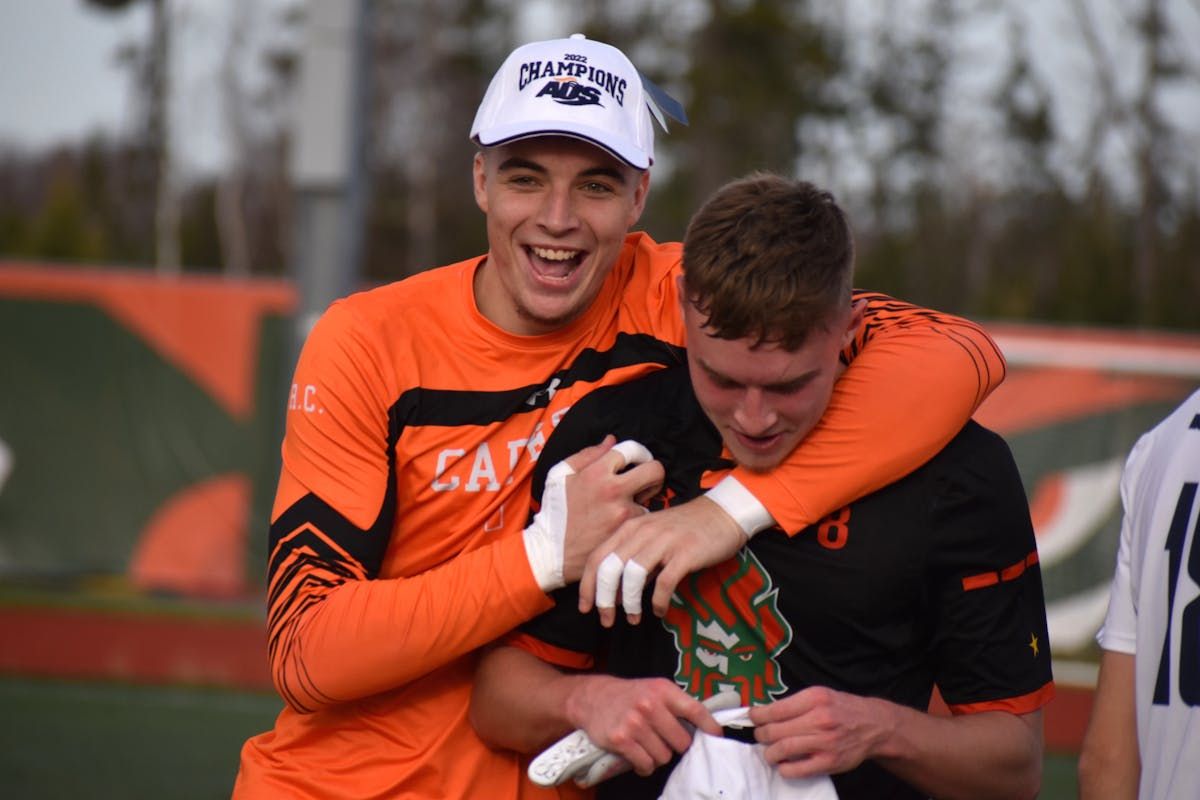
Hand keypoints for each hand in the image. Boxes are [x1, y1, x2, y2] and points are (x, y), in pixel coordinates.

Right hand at [524, 436, 665, 590]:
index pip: (632, 449)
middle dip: (654, 473)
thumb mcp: (560, 475)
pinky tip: (622, 524)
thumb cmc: (555, 511)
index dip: (640, 452)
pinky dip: (637, 520)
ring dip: (642, 501)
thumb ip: (588, 454)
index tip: (639, 460)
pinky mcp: (627, 532)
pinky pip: (644, 519)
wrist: (552, 552)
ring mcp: (623, 513)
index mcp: (596, 472)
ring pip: (651, 498)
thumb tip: (612, 440)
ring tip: (624, 508)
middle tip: (646, 481)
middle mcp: (613, 490)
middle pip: (656, 470)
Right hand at [565, 675, 720, 775]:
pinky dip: (644, 765)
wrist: (593, 698)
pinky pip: (646, 764)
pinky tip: (636, 754)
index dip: (709, 726)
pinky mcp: (621, 740)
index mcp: (662, 690)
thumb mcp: (654, 689)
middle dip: (675, 745)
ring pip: (664, 756)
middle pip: (681, 742)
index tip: (716, 737)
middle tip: (663, 738)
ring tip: (645, 743)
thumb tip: (705, 726)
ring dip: (657, 755)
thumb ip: (676, 705)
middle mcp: (649, 705)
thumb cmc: (629, 696)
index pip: (695, 710)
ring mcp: (635, 723)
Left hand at [578, 496, 746, 626]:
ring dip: (629, 603)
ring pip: (633, 576)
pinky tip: (660, 611)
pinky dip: (658, 602)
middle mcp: (643, 532)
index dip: (587, 585)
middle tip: (605, 619)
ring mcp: (664, 541)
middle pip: (610, 568)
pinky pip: (664, 583)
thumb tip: (617, 593)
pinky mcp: (685, 553)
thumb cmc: (687, 529)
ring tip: (633, 619)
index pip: (598, 557)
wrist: (724, 513)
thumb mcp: (653, 539)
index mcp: (631, 527)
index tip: (585, 607)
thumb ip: (635, 562)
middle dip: (603, 598)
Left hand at [748, 686, 888, 778]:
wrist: (873, 726)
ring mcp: (825, 742)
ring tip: (770, 752)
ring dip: (769, 753)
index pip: (775, 710)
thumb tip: (765, 712)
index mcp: (814, 699)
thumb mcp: (820, 695)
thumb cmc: (842, 709)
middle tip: (760, 736)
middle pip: (775, 731)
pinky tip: (784, 764)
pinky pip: (797, 770)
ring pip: (782, 749)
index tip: (753, 718)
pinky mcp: (829, 762)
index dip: (758, 716)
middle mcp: (819, 719)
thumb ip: (795, 703)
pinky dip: (784, 769)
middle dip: (761, 735)